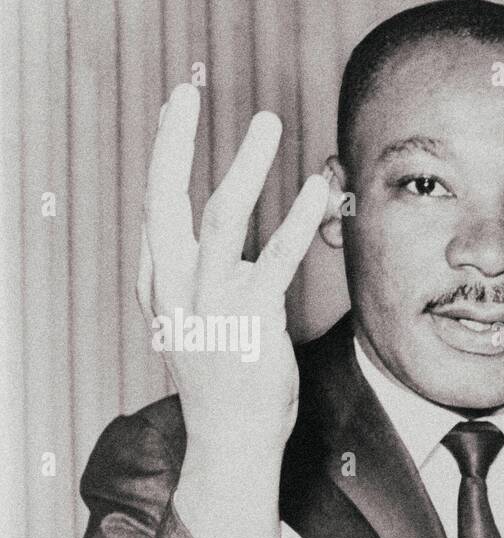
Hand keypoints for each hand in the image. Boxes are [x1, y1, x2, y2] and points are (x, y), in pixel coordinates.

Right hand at [139, 83, 327, 537]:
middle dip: (170, 141)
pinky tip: (316, 189)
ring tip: (266, 123)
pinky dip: (298, 219)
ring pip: (221, 218)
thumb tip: (233, 247)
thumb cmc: (227, 384)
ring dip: (244, 165)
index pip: (154, 209)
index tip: (174, 111)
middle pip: (163, 199)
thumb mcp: (201, 326)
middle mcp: (175, 290)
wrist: (233, 445)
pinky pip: (277, 259)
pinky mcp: (252, 323)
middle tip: (182, 92)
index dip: (164, 156)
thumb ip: (206, 281)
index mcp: (160, 287)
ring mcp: (211, 307)